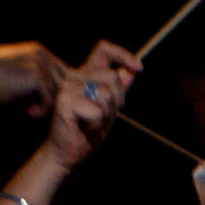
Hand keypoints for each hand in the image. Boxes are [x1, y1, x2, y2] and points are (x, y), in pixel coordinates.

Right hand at [0, 40, 67, 134]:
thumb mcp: (22, 77)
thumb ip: (39, 79)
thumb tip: (60, 92)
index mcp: (37, 51)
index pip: (62, 71)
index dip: (60, 90)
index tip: (51, 104)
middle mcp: (40, 53)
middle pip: (64, 81)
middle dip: (56, 99)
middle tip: (43, 111)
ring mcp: (39, 62)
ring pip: (58, 91)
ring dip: (46, 105)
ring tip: (31, 111)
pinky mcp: (36, 74)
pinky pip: (50, 99)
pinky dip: (42, 110)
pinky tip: (28, 113)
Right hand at [38, 40, 138, 172]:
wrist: (65, 154)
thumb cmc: (86, 133)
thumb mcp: (109, 110)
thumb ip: (118, 91)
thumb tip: (132, 72)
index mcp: (84, 75)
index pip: (103, 50)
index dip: (122, 54)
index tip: (138, 67)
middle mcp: (74, 77)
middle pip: (112, 77)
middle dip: (118, 100)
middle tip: (106, 116)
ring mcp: (68, 87)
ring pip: (106, 94)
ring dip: (106, 115)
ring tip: (93, 123)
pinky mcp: (65, 101)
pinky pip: (96, 110)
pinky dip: (97, 124)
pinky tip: (85, 127)